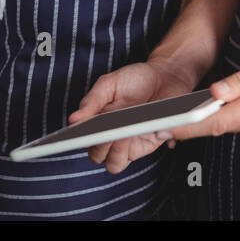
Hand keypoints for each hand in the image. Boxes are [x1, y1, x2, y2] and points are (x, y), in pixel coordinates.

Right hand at [71, 59, 196, 173]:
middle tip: (104, 129)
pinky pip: (131, 157)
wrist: (165, 76)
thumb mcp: (110, 83)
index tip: (75, 134)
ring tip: (120, 132)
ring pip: (112, 164)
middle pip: (96, 155)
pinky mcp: (144, 146)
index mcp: (96, 121)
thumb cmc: (136, 79)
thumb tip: (73, 120)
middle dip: (99, 144)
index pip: (82, 140)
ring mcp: (127, 144)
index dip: (76, 141)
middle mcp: (110, 136)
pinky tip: (134, 129)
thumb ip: (92, 100)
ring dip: (113, 150)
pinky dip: (129, 147)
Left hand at [163, 35, 239, 142]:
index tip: (166, 128)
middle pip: (224, 125)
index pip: (217, 123)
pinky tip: (230, 101)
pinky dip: (237, 113)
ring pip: (238, 123)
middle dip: (199, 119)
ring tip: (200, 103)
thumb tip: (213, 94)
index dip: (188, 128)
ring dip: (220, 114)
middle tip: (174, 111)